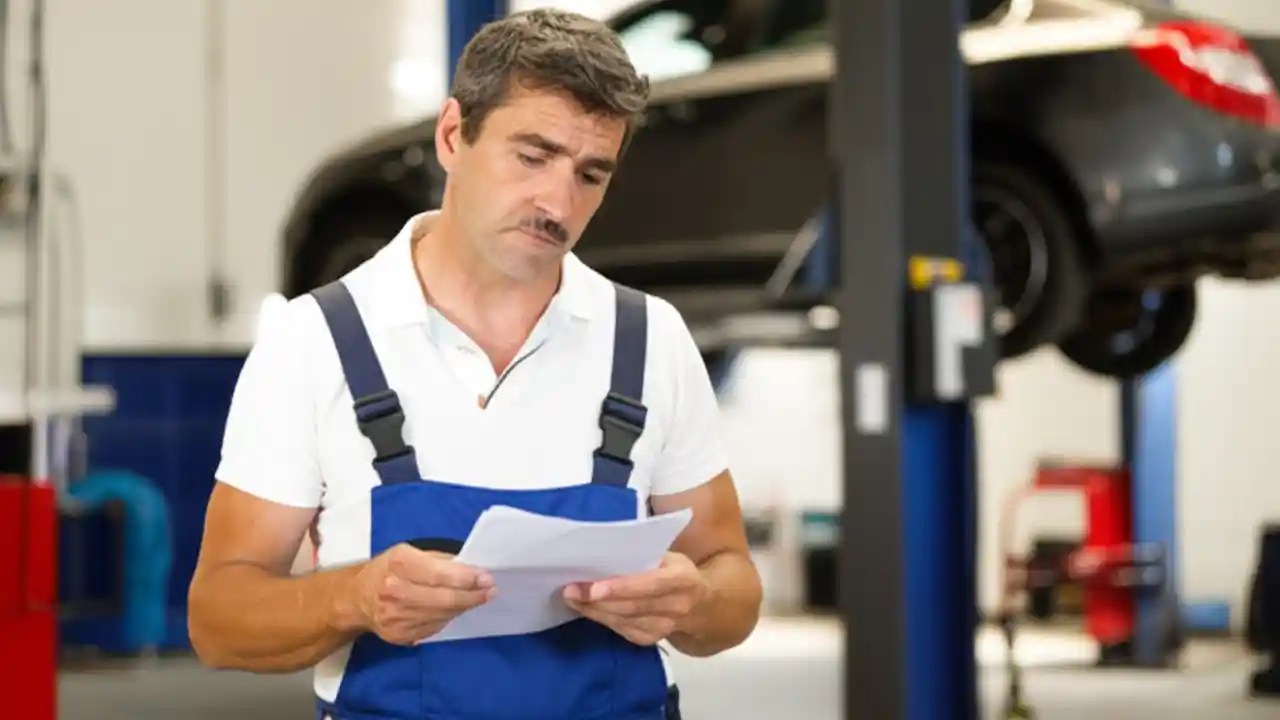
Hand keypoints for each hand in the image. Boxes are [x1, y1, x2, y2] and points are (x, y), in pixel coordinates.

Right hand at [351, 544, 494, 645]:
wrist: (357, 598)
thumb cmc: (387, 569)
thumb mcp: (409, 552)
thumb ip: (438, 560)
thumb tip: (470, 567)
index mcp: (399, 565)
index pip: (440, 575)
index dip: (467, 578)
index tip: (487, 577)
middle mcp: (395, 592)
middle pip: (444, 599)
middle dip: (472, 595)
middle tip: (490, 590)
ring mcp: (396, 618)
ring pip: (442, 615)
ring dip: (464, 606)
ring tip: (478, 597)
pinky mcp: (399, 635)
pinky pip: (434, 627)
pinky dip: (448, 617)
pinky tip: (454, 608)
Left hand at [563, 552, 707, 646]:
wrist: (701, 605)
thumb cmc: (675, 570)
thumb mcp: (668, 556)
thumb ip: (643, 555)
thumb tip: (602, 553)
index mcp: (683, 579)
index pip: (650, 585)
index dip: (622, 588)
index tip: (594, 588)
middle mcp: (677, 607)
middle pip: (632, 606)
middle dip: (598, 600)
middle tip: (570, 590)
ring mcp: (665, 628)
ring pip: (623, 621)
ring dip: (594, 611)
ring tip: (571, 598)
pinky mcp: (650, 640)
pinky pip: (621, 629)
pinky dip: (601, 618)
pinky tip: (586, 608)